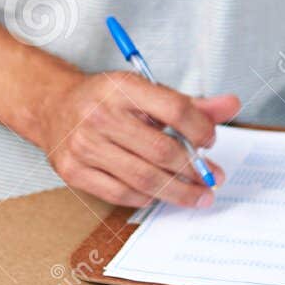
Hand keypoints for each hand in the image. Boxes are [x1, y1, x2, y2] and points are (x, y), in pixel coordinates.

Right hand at [37, 68, 240, 207]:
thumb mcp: (145, 91)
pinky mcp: (73, 172)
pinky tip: (162, 194)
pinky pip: (122, 194)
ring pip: (143, 178)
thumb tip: (231, 105)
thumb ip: (190, 102)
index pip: (173, 109)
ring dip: (178, 191)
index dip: (200, 128)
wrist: (53, 106)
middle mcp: (99, 115)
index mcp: (121, 87)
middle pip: (161, 150)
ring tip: (199, 194)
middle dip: (195, 169)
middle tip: (213, 177)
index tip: (211, 141)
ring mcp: (83, 146)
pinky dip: (148, 197)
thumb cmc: (107, 99)